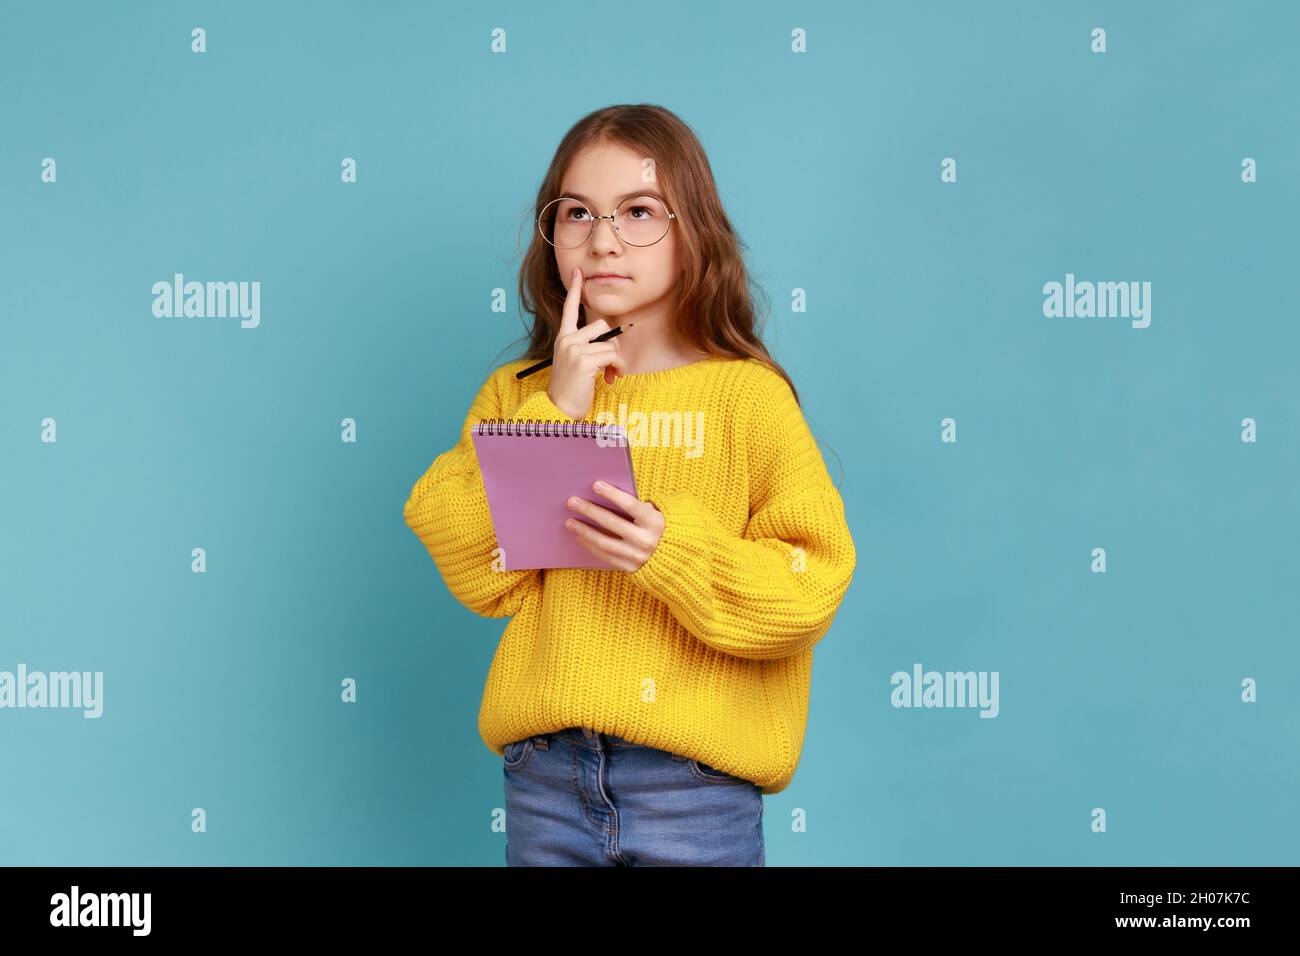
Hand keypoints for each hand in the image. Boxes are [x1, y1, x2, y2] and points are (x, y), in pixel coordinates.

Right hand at [547, 267, 627, 418]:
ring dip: (616, 361)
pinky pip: (612, 356)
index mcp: (563, 338)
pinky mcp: (583, 360)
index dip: (574, 289)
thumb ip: (589, 349)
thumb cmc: (571, 389)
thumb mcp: (577, 364)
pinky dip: (617, 368)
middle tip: (612, 364)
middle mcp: (566, 340)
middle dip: (613, 345)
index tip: (577, 272)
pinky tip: (611, 379)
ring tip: (611, 375)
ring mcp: (573, 349)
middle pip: (602, 326)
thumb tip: (612, 347)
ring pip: (610, 344)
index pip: (569, 308)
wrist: (560, 409)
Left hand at [564, 480, 664, 571]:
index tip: (595, 485)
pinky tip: (580, 537)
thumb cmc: (665, 532)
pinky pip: (606, 556)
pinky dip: (591, 546)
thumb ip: (643, 507)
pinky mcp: (630, 568)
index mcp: (655, 523)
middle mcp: (646, 540)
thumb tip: (615, 497)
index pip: (630, 505)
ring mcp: (637, 556)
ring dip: (585, 531)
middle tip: (572, 502)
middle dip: (590, 511)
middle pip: (612, 522)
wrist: (678, 563)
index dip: (613, 494)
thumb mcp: (661, 516)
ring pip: (605, 542)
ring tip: (569, 522)